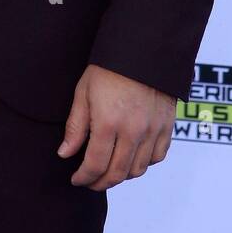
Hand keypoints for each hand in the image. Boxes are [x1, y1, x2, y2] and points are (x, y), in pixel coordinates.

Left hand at [57, 64, 176, 190]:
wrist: (142, 49)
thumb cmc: (108, 68)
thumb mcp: (83, 92)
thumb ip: (75, 127)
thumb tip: (64, 154)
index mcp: (108, 122)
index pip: (95, 164)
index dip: (84, 178)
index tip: (77, 179)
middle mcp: (133, 131)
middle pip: (117, 173)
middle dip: (101, 182)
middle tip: (90, 181)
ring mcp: (153, 130)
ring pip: (138, 169)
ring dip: (122, 176)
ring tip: (109, 171)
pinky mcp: (167, 126)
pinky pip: (157, 157)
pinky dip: (144, 163)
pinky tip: (131, 158)